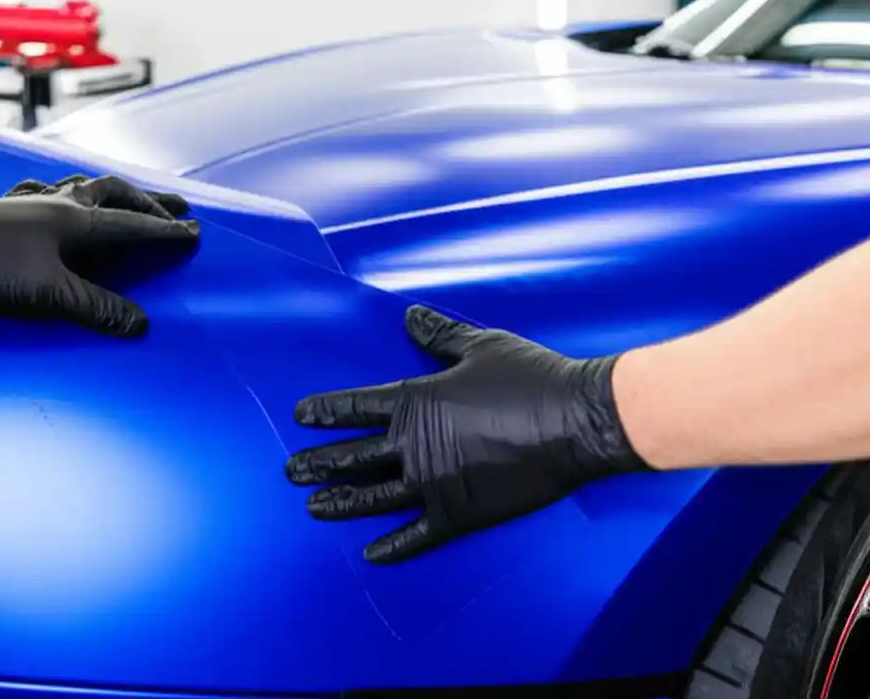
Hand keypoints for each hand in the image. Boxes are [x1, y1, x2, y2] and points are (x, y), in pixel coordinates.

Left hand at [0, 176, 197, 335]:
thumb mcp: (47, 294)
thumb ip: (96, 308)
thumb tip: (140, 325)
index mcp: (76, 221)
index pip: (134, 225)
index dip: (166, 232)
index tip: (195, 234)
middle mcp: (59, 204)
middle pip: (116, 194)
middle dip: (151, 202)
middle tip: (179, 208)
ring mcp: (32, 204)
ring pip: (86, 188)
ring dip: (116, 193)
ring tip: (132, 199)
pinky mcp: (8, 210)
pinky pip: (52, 194)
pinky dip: (72, 195)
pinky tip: (64, 200)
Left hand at [287, 306, 647, 563]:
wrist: (577, 420)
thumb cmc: (530, 377)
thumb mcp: (479, 346)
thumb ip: (438, 336)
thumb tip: (410, 316)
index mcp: (415, 401)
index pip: (356, 407)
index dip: (325, 411)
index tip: (300, 417)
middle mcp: (415, 445)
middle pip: (353, 456)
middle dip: (319, 462)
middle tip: (292, 470)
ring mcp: (433, 483)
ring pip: (374, 497)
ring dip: (341, 501)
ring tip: (313, 507)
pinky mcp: (460, 514)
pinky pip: (417, 535)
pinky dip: (393, 547)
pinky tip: (370, 555)